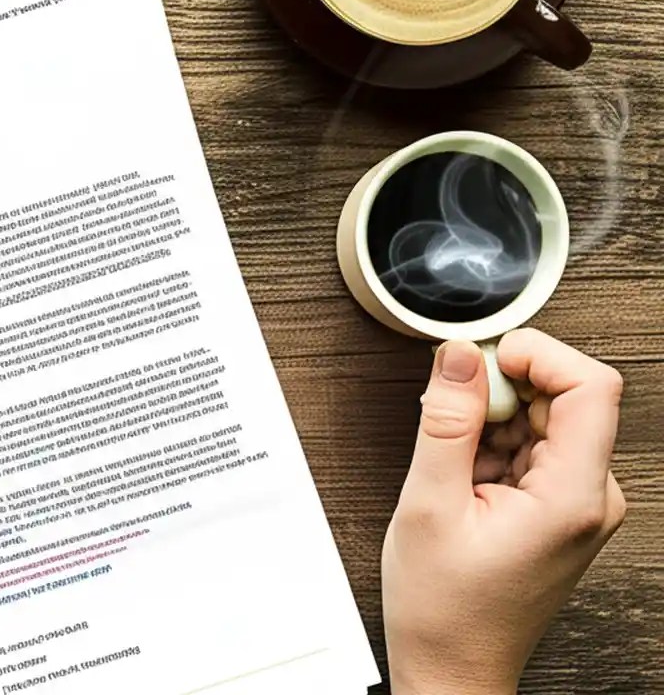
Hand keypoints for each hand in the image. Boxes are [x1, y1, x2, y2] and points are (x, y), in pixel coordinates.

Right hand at [382, 329, 626, 694]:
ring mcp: (579, 505)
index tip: (484, 360)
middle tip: (450, 419)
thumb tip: (459, 356)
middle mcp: (591, 499)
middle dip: (503, 392)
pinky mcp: (560, 510)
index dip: (537, 356)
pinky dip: (493, 449)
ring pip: (545, 421)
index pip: (591, 386)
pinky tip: (463, 483)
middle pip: (565, 399)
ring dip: (492, 424)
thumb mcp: (428, 505)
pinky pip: (534, 450)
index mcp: (572, 498)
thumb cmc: (444, 609)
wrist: (453, 667)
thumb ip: (446, 422)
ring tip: (452, 470)